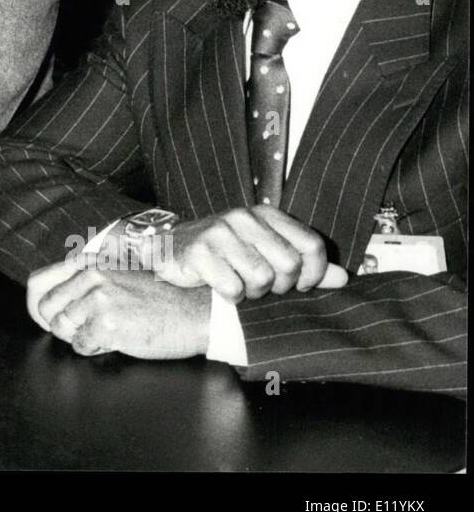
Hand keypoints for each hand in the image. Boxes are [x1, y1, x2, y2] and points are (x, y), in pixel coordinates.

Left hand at [27, 260, 210, 359]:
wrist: (197, 311)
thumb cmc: (161, 297)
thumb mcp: (120, 276)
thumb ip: (86, 281)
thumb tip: (48, 302)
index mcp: (91, 263)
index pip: (37, 282)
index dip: (38, 306)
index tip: (47, 317)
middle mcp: (92, 277)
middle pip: (47, 310)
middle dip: (62, 325)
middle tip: (85, 329)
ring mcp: (99, 300)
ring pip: (62, 329)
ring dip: (81, 337)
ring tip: (106, 332)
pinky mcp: (108, 325)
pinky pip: (81, 346)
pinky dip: (95, 348)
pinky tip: (116, 340)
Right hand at [143, 205, 347, 302]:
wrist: (169, 248)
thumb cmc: (222, 252)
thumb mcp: (264, 250)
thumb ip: (303, 263)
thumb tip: (342, 278)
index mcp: (265, 215)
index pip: (311, 244)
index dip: (313, 273)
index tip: (302, 285)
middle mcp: (244, 219)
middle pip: (288, 266)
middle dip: (279, 287)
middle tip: (262, 287)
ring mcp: (220, 233)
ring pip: (261, 279)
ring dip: (252, 292)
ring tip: (240, 285)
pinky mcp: (200, 252)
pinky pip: (233, 289)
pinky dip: (230, 297)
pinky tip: (221, 288)